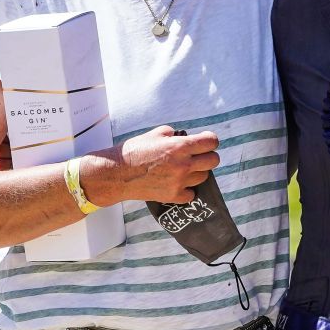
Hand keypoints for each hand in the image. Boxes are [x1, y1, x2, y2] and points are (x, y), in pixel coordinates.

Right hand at [89, 125, 220, 205]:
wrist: (116, 174)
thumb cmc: (134, 151)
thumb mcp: (155, 134)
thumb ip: (174, 135)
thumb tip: (183, 138)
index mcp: (180, 146)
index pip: (211, 142)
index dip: (209, 140)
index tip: (204, 141)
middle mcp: (183, 165)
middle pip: (214, 161)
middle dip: (207, 156)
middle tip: (197, 156)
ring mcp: (179, 182)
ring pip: (203, 177)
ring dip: (197, 172)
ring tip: (184, 169)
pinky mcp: (172, 196)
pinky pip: (191, 194)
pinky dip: (187, 189)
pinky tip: (178, 184)